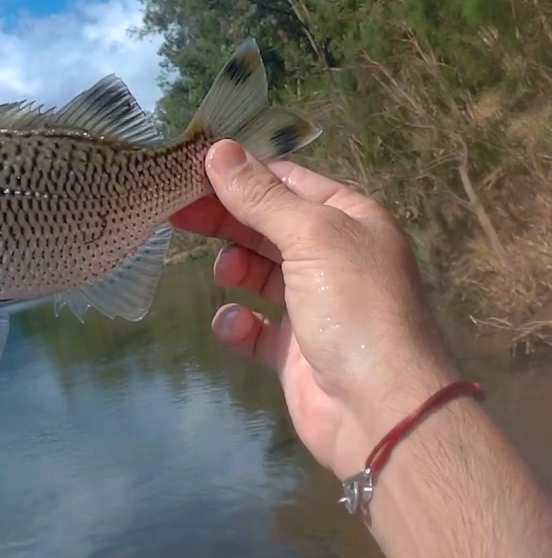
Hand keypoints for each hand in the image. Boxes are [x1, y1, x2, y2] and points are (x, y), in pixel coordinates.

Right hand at [170, 140, 459, 476]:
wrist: (380, 408)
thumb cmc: (354, 307)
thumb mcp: (310, 237)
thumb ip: (260, 196)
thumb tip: (218, 150)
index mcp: (349, 220)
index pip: (287, 181)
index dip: (241, 174)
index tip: (190, 171)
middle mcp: (333, 256)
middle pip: (265, 224)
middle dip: (225, 219)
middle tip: (176, 214)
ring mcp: (313, 304)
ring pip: (256, 271)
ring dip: (233, 269)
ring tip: (226, 277)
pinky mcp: (292, 349)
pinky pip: (252, 325)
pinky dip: (237, 323)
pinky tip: (235, 325)